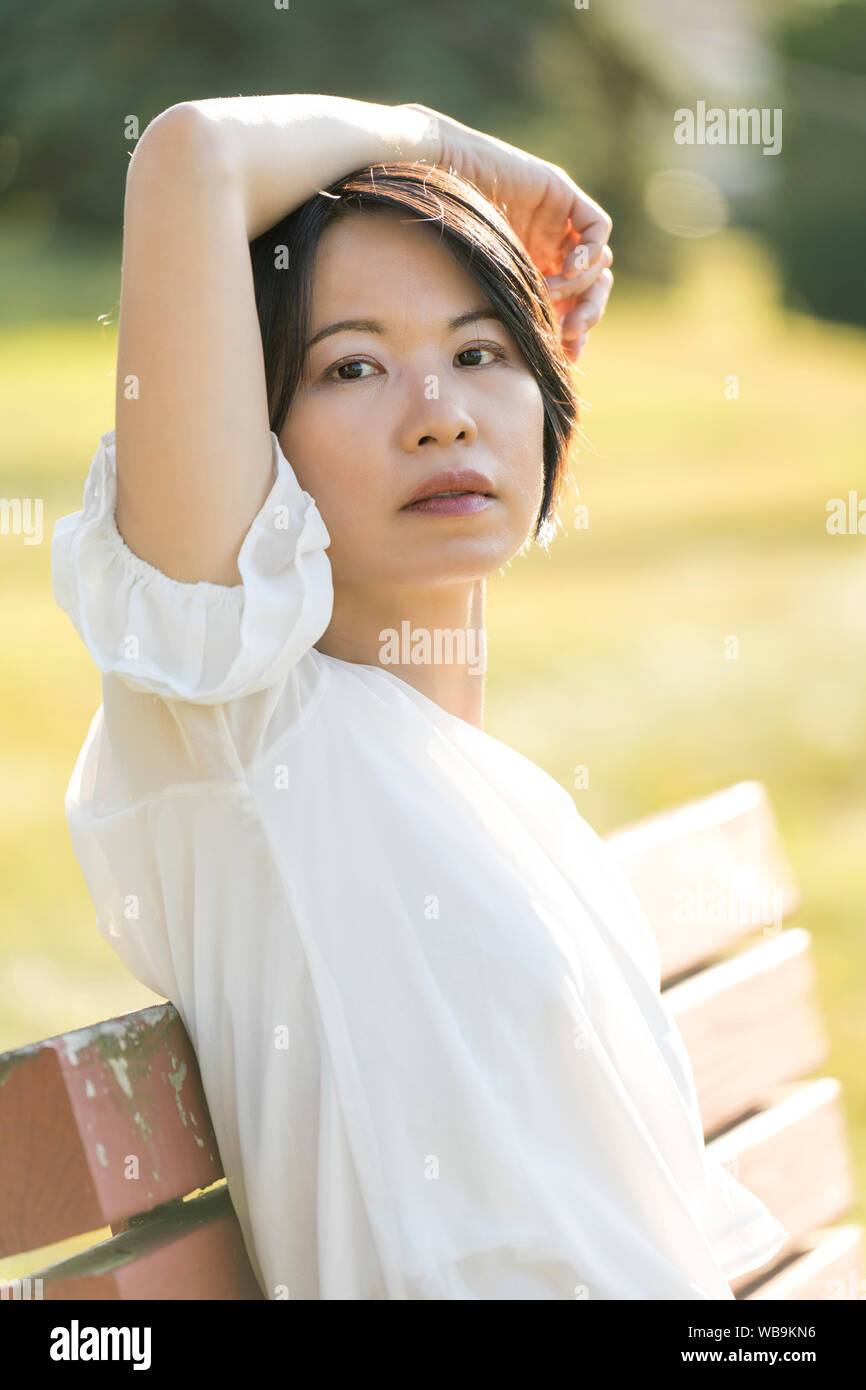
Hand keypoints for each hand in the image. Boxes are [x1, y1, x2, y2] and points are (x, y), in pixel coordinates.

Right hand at [402, 102, 612, 361]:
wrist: (433, 184)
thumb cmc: (443, 237)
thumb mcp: (484, 288)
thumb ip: (513, 314)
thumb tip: (537, 359)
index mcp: (534, 274)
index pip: (573, 306)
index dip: (576, 332)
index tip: (568, 354)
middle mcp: (550, 249)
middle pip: (592, 288)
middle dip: (587, 313)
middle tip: (570, 331)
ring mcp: (559, 223)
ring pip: (598, 263)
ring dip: (578, 286)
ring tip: (548, 291)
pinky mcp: (563, 196)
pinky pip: (597, 227)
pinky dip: (590, 251)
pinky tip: (568, 266)